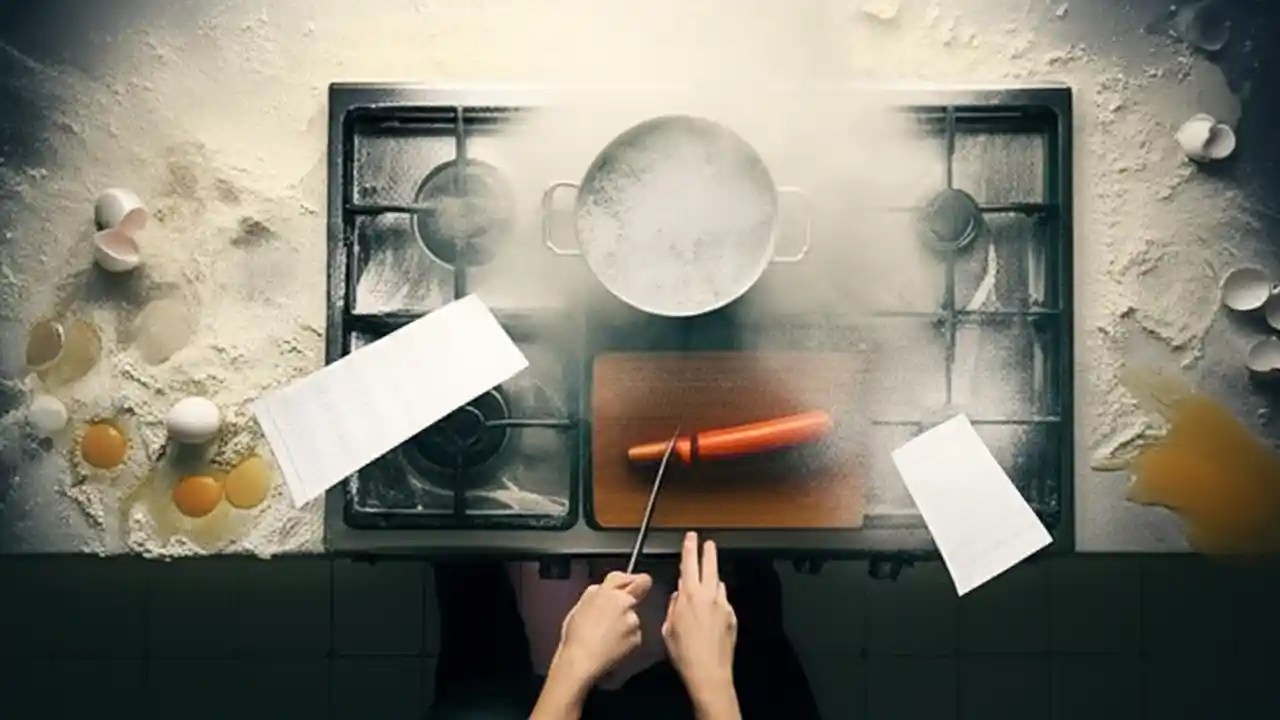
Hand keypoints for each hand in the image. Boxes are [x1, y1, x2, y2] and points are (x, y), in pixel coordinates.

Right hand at [553, 571, 652, 685]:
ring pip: (633, 616)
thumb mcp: (580, 605)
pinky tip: (611, 644)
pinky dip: (626, 638)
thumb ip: (596, 593)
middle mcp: (623, 602)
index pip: (625, 576)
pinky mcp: (637, 637)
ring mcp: (632, 620)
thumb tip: (604, 589)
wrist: (581, 660)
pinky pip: (634, 633)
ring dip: (625, 622)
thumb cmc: (576, 635)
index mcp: (607, 591)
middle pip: (636, 593)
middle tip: (614, 615)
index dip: (629, 579)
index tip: (630, 584)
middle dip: (629, 600)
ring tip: (606, 634)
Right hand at [662, 532, 740, 719]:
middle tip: (708, 543)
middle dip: (708, 551)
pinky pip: (724, 600)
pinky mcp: (732, 616)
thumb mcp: (668, 629)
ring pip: (718, 582)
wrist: (709, 672)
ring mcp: (723, 605)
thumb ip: (673, 608)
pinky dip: (718, 599)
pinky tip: (713, 609)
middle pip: (710, 565)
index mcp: (689, 596)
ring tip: (708, 579)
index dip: (690, 548)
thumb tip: (677, 597)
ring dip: (713, 578)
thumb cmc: (685, 654)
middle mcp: (708, 596)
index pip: (689, 563)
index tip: (691, 538)